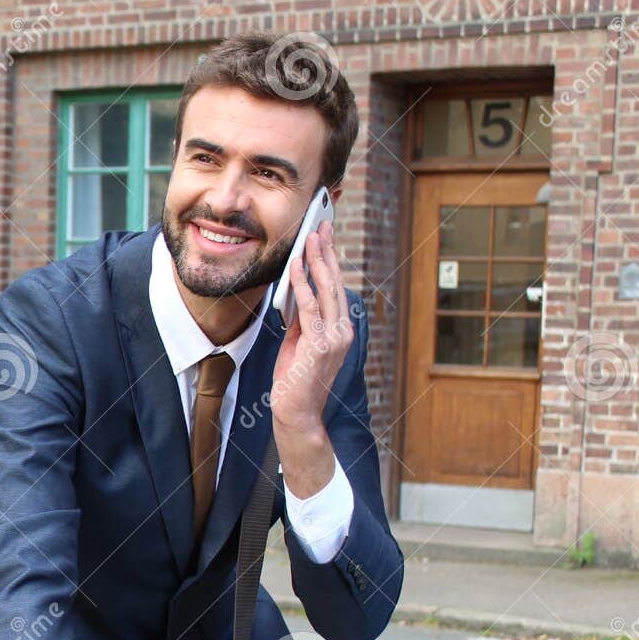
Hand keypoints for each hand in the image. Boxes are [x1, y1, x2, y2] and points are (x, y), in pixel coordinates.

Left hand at [270, 219, 351, 436]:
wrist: (297, 414)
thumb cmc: (296, 382)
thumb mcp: (298, 344)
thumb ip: (301, 320)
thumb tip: (296, 294)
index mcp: (340, 330)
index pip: (336, 288)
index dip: (330, 261)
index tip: (325, 237)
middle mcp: (342, 331)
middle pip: (335, 283)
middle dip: (327, 252)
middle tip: (321, 225)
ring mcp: (334, 338)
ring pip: (326, 290)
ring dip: (317, 261)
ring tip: (312, 236)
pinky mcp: (319, 345)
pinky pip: (309, 308)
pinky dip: (302, 285)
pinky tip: (296, 267)